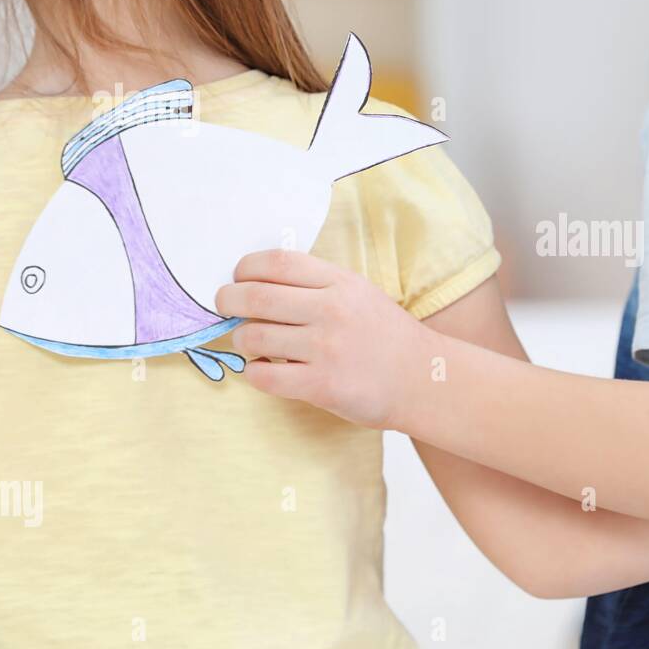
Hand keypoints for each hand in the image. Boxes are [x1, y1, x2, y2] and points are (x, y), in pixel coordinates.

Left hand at [214, 250, 427, 428]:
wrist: (423, 379)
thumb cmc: (387, 336)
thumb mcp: (360, 294)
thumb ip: (318, 284)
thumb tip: (260, 279)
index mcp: (341, 283)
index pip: (277, 262)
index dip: (246, 267)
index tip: (239, 276)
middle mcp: (332, 311)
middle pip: (256, 295)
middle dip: (228, 299)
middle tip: (225, 305)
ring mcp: (326, 349)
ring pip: (253, 336)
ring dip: (241, 338)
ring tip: (251, 341)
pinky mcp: (321, 386)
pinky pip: (263, 375)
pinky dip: (254, 371)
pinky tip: (264, 368)